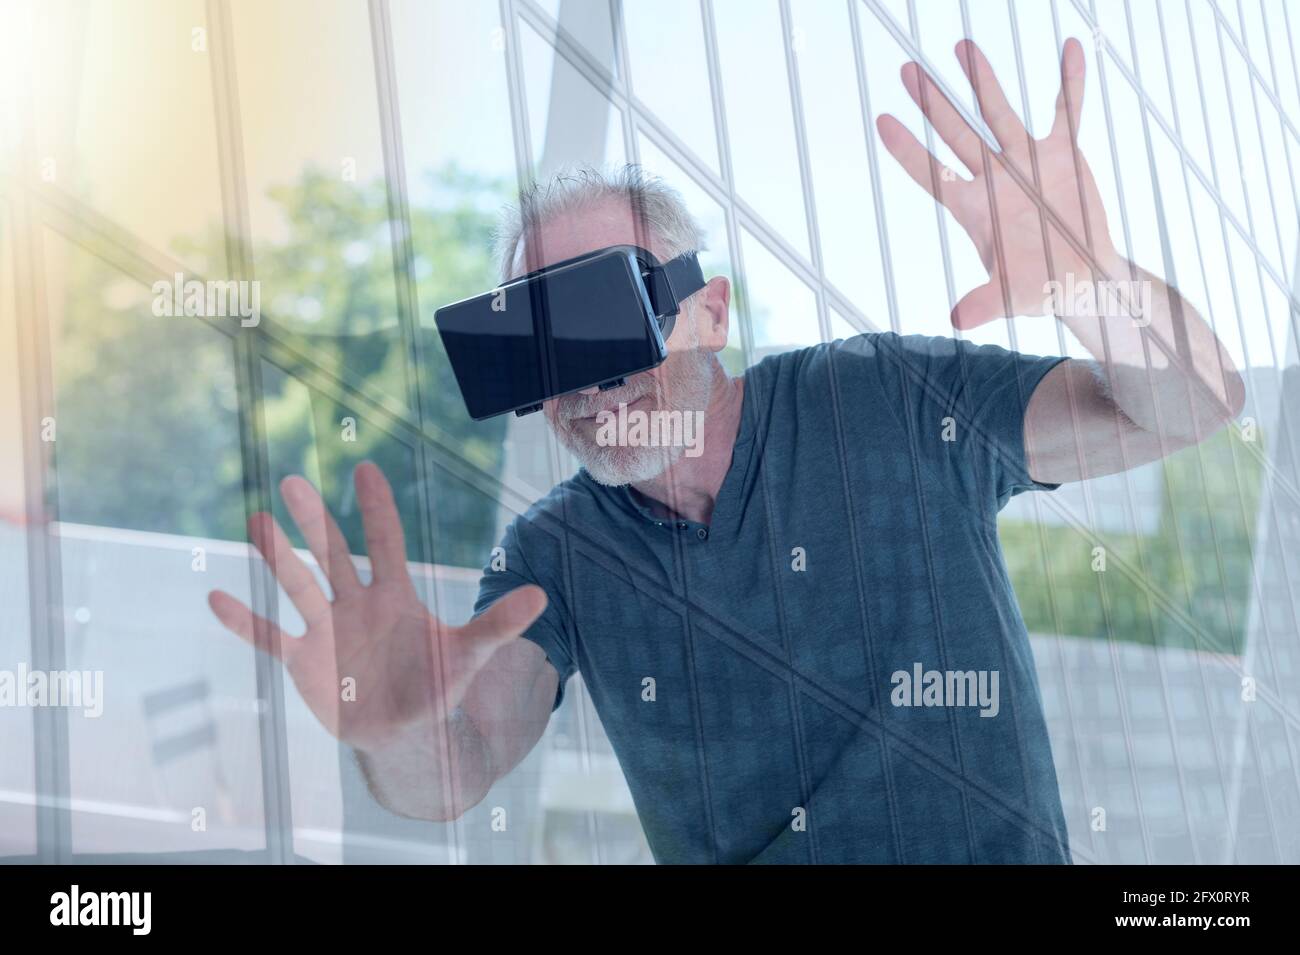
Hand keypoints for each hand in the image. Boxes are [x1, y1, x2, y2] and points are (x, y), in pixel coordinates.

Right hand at [207, 461, 546, 751]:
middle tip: (294, 482)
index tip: (366, 469)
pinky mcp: (304, 661)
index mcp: (395, 595)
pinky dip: (246, 621)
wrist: (404, 730)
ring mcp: (326, 630)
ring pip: (298, 587)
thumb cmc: (437, 685)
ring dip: (277, 559)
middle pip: (334, 556)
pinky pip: (270, 637)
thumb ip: (499, 625)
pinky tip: (217, 597)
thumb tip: (542, 594)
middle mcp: (356, 604)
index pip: (385, 543)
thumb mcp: (469, 655)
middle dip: (316, 522)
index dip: (377, 509)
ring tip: (256, 522)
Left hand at [877, 38, 1121, 327]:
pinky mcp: (1063, 154)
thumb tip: (957, 319)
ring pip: (999, 112)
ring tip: (963, 45)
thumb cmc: (1038, 290)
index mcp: (973, 207)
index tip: (882, 121)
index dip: (906, 149)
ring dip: (984, 80)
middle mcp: (993, 177)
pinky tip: (1069, 49)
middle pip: (956, 132)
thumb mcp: (1010, 297)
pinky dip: (1070, 83)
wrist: (1081, 278)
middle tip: (907, 70)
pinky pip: (1067, 110)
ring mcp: (1026, 161)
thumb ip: (984, 302)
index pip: (930, 172)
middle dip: (933, 102)